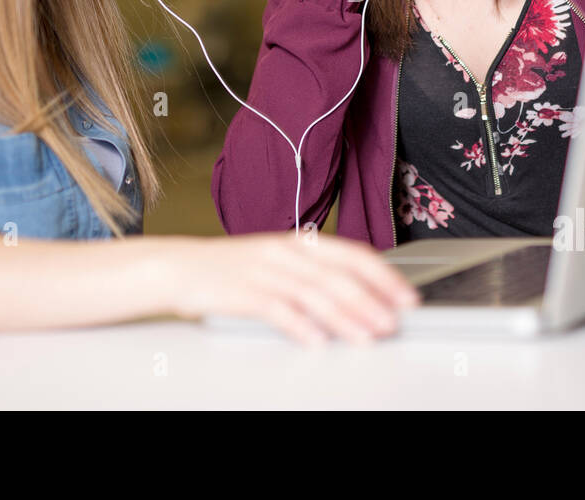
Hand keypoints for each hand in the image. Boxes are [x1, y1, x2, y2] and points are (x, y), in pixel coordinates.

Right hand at [166, 231, 419, 344]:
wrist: (178, 267)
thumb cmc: (232, 270)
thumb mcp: (277, 263)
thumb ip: (314, 275)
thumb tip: (362, 296)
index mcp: (298, 243)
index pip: (352, 254)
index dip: (383, 275)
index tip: (407, 296)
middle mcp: (284, 253)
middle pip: (337, 276)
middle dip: (371, 301)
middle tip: (394, 322)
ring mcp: (262, 271)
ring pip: (313, 293)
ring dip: (345, 317)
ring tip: (367, 336)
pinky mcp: (240, 291)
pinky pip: (275, 309)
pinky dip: (299, 326)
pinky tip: (316, 341)